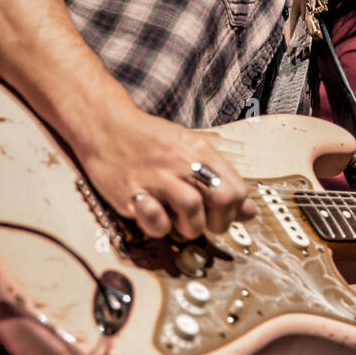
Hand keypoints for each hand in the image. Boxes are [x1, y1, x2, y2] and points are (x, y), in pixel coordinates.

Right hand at [74, 104, 254, 239]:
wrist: (106, 126)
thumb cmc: (150, 141)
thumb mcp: (190, 151)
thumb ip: (221, 179)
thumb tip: (250, 212)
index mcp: (200, 151)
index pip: (237, 190)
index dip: (235, 211)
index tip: (221, 215)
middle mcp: (182, 162)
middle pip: (222, 199)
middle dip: (219, 223)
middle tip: (206, 225)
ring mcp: (156, 177)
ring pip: (193, 210)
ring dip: (190, 228)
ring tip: (179, 223)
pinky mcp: (131, 191)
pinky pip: (155, 220)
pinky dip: (159, 227)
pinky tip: (155, 217)